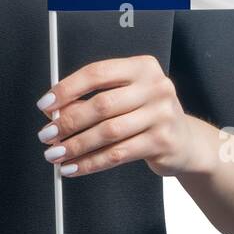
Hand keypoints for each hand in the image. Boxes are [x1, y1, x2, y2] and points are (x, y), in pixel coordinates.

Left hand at [35, 54, 194, 177]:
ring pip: (107, 133)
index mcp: (142, 67)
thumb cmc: (148, 114)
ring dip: (75, 146)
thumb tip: (55, 112)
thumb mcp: (126, 96)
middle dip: (68, 122)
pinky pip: (117, 154)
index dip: (67, 89)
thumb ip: (94, 98)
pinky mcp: (162, 142)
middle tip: (47, 134)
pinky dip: (90, 163)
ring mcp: (161, 115)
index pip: (97, 73)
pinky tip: (74, 167)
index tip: (46, 104)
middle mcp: (155, 87)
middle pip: (101, 104)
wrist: (186, 141)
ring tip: (56, 153)